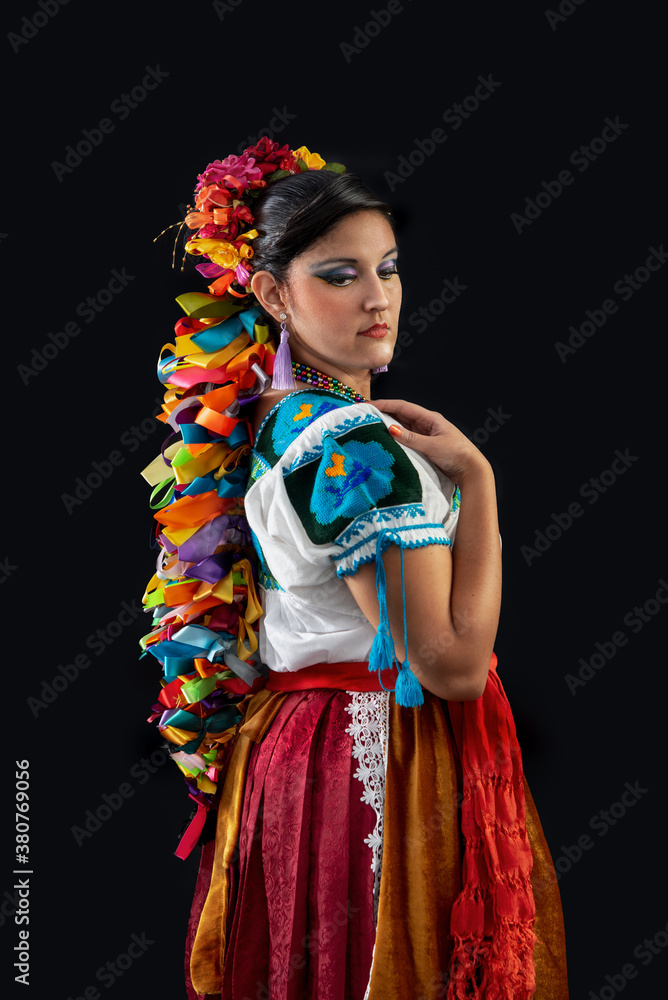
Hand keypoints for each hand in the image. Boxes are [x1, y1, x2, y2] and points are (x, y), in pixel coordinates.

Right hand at [372, 397, 490, 482]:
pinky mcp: (424, 447)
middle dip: (383, 414)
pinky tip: (385, 441)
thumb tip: (390, 429)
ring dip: (388, 427)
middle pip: (401, 416)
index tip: (368, 405)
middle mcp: (426, 424)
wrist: (471, 471)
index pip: (403, 407)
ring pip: (402, 428)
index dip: (385, 404)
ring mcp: (425, 435)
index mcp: (430, 418)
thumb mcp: (432, 445)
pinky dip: (395, 439)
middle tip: (364, 416)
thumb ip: (411, 438)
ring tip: (370, 427)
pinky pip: (406, 440)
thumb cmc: (456, 454)